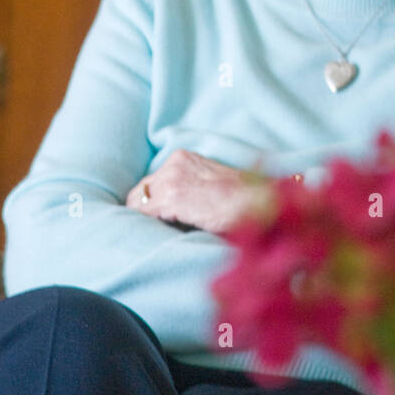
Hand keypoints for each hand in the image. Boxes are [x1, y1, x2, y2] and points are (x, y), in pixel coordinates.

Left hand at [126, 150, 272, 233]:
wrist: (256, 203)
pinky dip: (146, 226)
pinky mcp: (171, 198)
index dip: (152, 202)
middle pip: (142, 191)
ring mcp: (171, 179)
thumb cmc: (241, 199)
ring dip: (145, 220)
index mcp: (184, 158)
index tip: (154, 218)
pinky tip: (157, 237)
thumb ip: (192, 187)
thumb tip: (174, 209)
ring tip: (152, 235)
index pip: (153, 181)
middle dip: (144, 211)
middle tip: (151, 230)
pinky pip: (144, 214)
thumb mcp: (213, 183)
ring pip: (139, 203)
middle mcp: (174, 164)